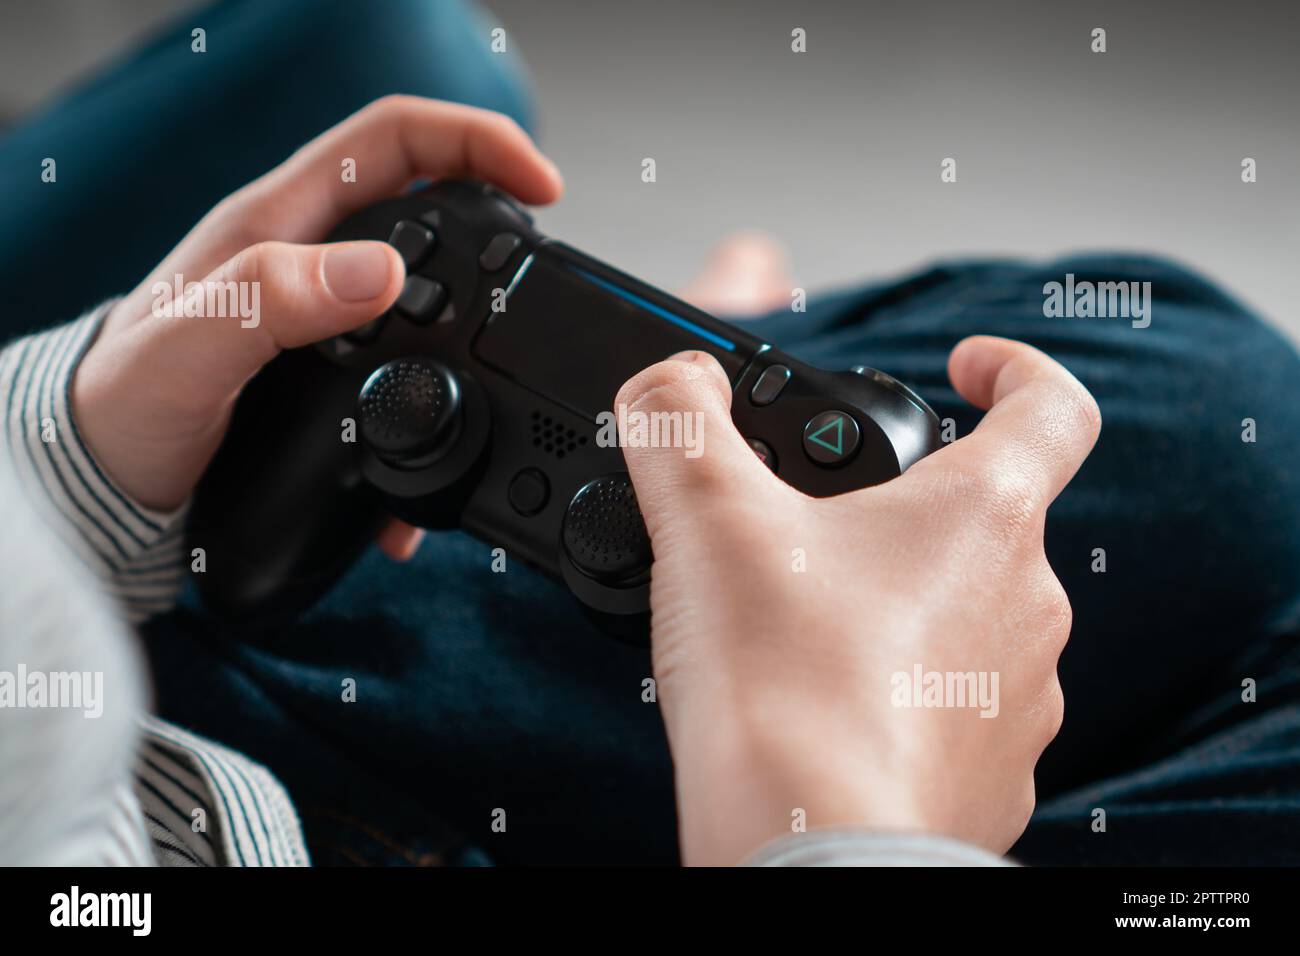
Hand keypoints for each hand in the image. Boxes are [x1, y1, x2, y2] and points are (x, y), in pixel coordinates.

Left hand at [72, 96, 562, 557]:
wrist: (105, 488)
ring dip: (479, 333)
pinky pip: (414, 372)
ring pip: (433, 296)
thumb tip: (380, 272)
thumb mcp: (186, 353)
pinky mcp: (335, 373)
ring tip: (505, 379)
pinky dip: (443, 411)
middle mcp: (310, 260)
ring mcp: (326, 318)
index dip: (476, 142)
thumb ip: (270, 303)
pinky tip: (439, 465)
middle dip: (499, 228)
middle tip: (542, 274)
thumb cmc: (119, 411)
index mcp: (277, 225)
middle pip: (432, 208)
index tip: (543, 183)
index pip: (393, 140)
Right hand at [616, 336, 1100, 864]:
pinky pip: (957, 707)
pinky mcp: (994, 773)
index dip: (1015, 367)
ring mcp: (1019, 697)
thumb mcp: (706, 519)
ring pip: (969, 617)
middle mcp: (1025, 604)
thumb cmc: (783, 686)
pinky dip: (903, 693)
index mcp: (982, 518)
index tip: (967, 366)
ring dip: (903, 604)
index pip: (1051, 407)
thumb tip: (669, 382)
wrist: (811, 843)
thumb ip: (678, 422)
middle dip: (904, 511)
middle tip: (816, 532)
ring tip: (809, 627)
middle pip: (984, 521)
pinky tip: (831, 706)